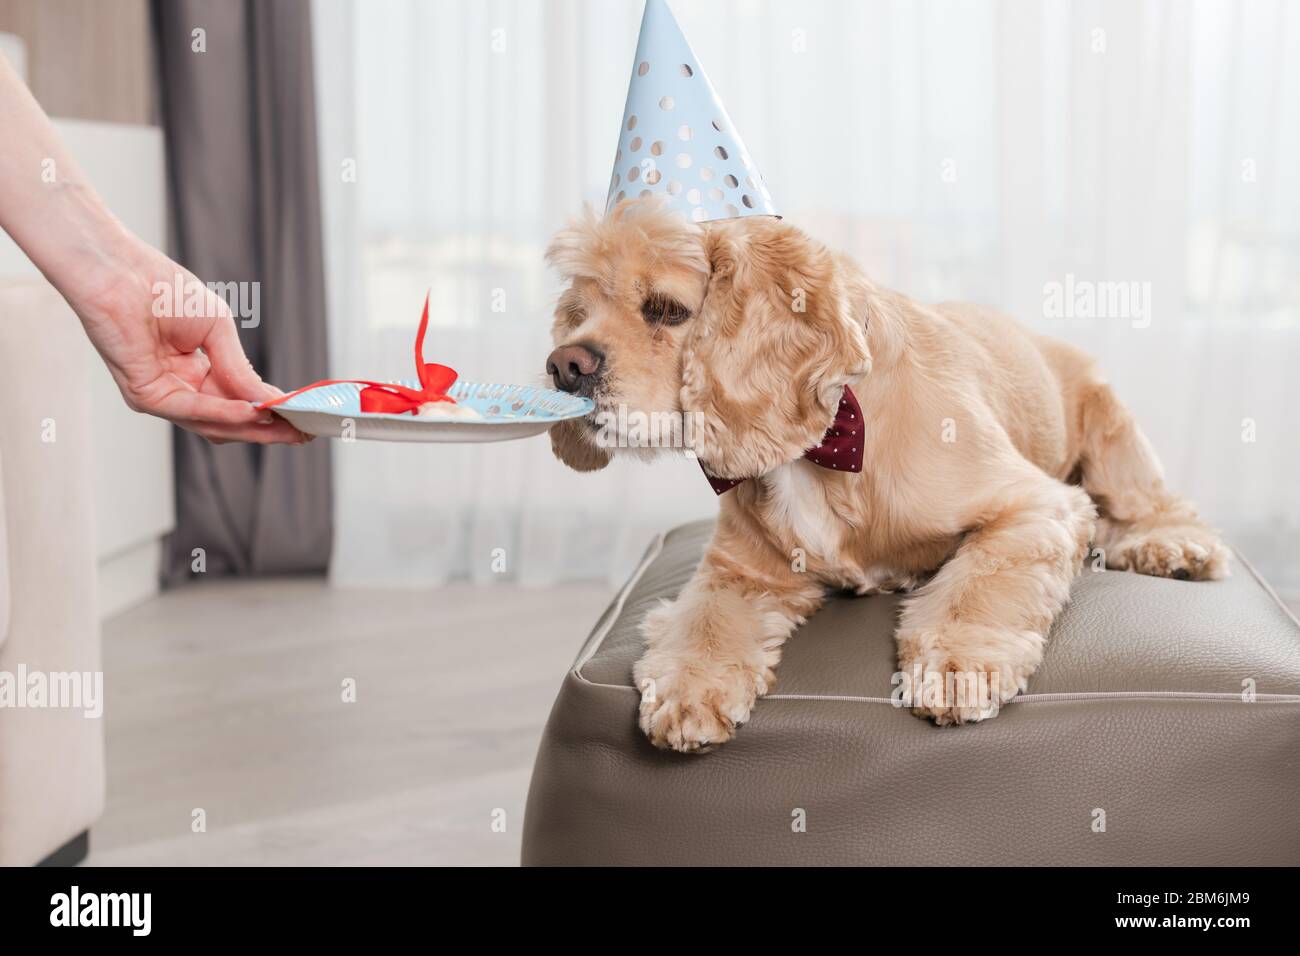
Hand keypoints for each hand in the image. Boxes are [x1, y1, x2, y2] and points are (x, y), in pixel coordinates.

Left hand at [70, 236, 307, 443]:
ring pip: (214, 423)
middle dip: (268, 429)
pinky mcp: (145, 396)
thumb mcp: (217, 331)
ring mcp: (163, 394)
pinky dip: (224, 411)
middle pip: (230, 421)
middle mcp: (181, 388)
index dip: (271, 411)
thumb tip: (271, 401)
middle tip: (303, 434)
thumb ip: (239, 369)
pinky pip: (191, 410)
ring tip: (287, 427)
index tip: (304, 419)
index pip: (239, 400)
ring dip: (252, 427)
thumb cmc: (165, 290)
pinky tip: (251, 411)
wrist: (122, 274)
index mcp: (198, 371)